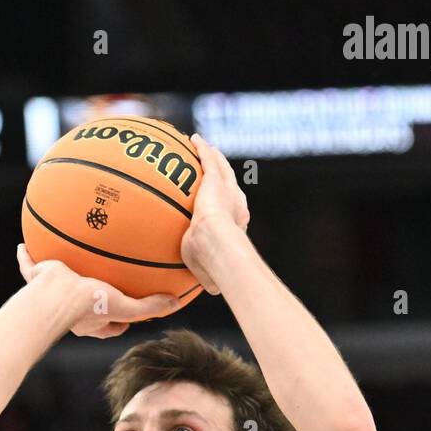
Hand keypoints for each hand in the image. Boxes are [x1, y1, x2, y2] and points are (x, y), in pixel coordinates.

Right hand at [16, 245, 179, 337]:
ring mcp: (53, 292)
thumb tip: (175, 303)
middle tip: (101, 281)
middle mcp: (72, 308)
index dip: (121, 317)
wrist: (56, 298)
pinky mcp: (38, 279)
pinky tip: (23, 244)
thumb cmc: (88, 306)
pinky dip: (26, 257)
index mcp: (91, 319)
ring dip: (60, 272)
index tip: (130, 306)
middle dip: (91, 292)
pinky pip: (30, 266)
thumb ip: (149, 306)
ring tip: (66, 256)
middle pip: (84, 300)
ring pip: (56, 282)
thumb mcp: (125, 307)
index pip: (110, 323)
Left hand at [181, 133, 249, 294]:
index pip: (233, 209)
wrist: (216, 243)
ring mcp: (226, 188)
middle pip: (229, 182)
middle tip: (214, 166)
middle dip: (222, 173)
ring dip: (213, 156)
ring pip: (220, 167)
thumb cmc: (213, 261)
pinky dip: (202, 149)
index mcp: (237, 221)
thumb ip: (209, 275)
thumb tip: (213, 290)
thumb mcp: (209, 270)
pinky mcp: (214, 179)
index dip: (228, 203)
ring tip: (203, 147)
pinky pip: (207, 159)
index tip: (221, 200)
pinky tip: (193, 140)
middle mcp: (236, 201)